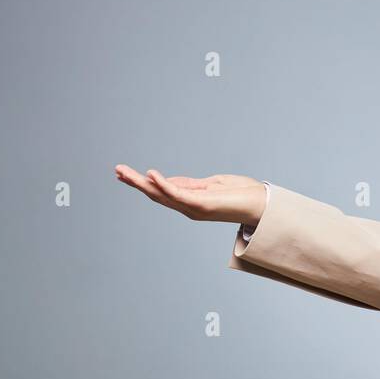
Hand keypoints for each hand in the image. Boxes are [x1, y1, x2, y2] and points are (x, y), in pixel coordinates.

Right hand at [114, 164, 266, 225]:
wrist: (262, 205)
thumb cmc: (243, 194)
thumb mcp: (214, 184)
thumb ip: (194, 184)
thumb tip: (175, 182)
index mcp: (190, 201)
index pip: (163, 191)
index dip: (145, 182)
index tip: (127, 174)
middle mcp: (188, 207)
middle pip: (156, 194)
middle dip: (135, 182)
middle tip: (117, 171)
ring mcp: (193, 207)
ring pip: (160, 194)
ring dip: (140, 182)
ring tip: (123, 171)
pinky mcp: (201, 204)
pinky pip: (177, 193)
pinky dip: (163, 183)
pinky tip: (150, 174)